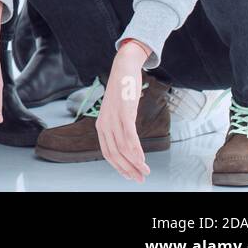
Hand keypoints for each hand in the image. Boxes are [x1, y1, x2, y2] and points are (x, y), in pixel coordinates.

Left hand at [96, 43, 151, 181]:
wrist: (123, 69)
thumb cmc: (122, 92)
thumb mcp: (117, 112)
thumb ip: (119, 127)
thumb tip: (128, 143)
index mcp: (102, 125)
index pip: (108, 153)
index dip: (119, 167)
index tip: (130, 176)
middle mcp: (104, 123)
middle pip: (115, 153)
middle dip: (128, 169)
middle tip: (140, 179)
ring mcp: (114, 118)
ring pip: (122, 147)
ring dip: (135, 163)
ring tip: (145, 172)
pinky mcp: (124, 112)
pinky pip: (129, 135)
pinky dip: (135, 150)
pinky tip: (141, 159)